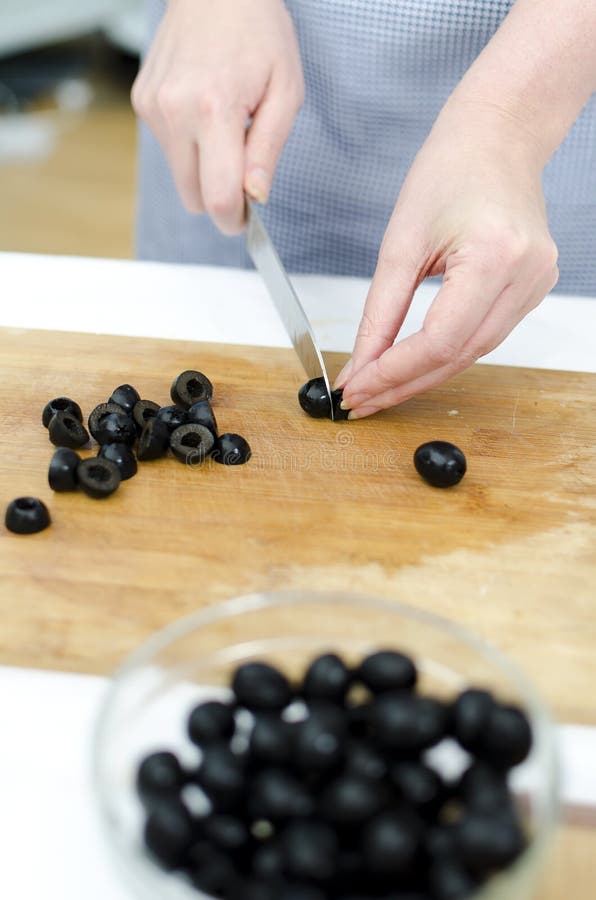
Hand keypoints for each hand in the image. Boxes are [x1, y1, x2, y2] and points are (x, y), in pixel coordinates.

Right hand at [131, 0, 303, 233]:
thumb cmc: (258, 33)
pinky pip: (169, 148)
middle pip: (193, 197)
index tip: (246, 219)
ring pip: (180, 175)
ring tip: (224, 124)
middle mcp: (175, 112)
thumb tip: (256, 195)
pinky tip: (204, 108)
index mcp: (214, 111)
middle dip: (219, 196)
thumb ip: (268, 149)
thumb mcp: (285, 91)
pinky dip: (189, 142)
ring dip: (203, 166)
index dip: (233, 220)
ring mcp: (154, 107)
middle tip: (243, 171)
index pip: (217, 198)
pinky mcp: (143, 102)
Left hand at [337, 100, 558, 417]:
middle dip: (403, 384)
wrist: (499, 136)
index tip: (355, 390)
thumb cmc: (450, 170)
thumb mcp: (400, 241)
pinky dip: (444, 354)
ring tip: (377, 390)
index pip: (440, 341)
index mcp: (495, 256)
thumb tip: (360, 365)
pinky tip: (412, 364)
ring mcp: (535, 285)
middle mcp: (526, 277)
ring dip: (422, 376)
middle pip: (458, 356)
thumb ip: (380, 311)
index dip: (394, 374)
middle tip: (359, 401)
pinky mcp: (531, 289)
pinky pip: (483, 336)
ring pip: (472, 354)